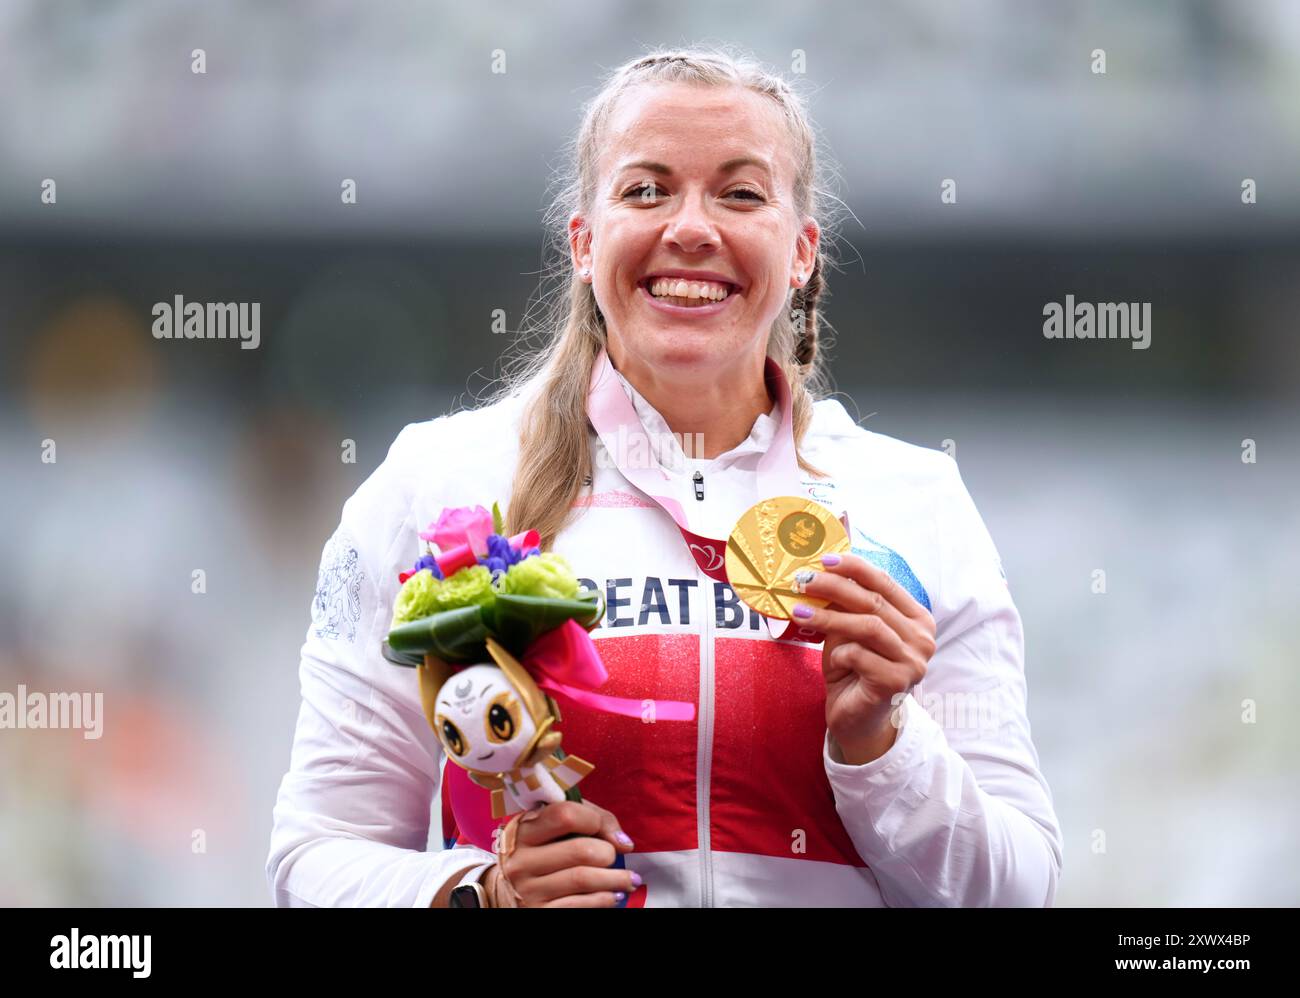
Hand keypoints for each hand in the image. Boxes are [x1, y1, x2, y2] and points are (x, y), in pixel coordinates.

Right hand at [490, 798, 637, 907]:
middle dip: (608, 853)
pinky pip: (581, 904)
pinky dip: (604, 899)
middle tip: (615, 857)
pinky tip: (611, 895)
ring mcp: (528, 889)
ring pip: (584, 878)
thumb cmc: (539, 852)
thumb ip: (587, 819)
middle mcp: (521, 860)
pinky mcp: (539, 912)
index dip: (596, 820)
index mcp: (524, 830)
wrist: (505, 892)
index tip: (610, 832)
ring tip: (628, 879)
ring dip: (616, 879)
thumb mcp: (551, 828)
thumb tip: (623, 842)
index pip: (565, 814)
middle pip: (580, 849)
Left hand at [792, 552, 936, 764]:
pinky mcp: (897, 682)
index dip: (855, 568)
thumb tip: (822, 571)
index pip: (886, 582)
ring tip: (799, 612)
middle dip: (834, 587)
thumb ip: (847, 605)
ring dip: (828, 617)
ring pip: (868, 626)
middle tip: (802, 580)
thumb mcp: (849, 631)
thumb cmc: (853, 670)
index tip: (824, 560)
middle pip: (874, 601)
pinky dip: (839, 654)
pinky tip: (834, 663)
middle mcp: (923, 638)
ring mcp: (914, 661)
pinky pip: (859, 654)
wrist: (858, 719)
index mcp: (917, 619)